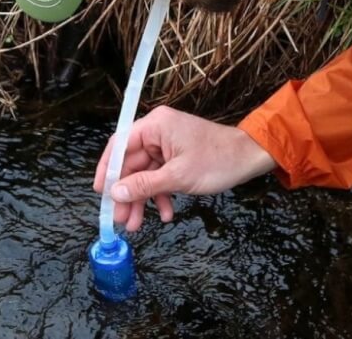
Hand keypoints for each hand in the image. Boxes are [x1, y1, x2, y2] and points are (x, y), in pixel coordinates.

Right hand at [93, 106, 276, 232]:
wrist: (250, 158)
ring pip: (144, 174)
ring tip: (137, 225)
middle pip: (131, 164)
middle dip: (127, 193)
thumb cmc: (218, 160)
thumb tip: (116, 193)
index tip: (101, 193)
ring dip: (142, 199)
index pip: (119, 145)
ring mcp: (167, 145)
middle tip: (121, 219)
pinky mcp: (176, 157)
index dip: (107, 170)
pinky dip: (161, 194)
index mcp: (155, 125)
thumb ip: (144, 185)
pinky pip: (160, 176)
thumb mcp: (178, 176)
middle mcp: (157, 131)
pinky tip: (166, 213)